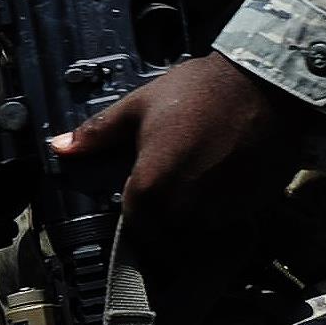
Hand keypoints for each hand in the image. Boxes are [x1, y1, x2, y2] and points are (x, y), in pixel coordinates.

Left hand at [45, 51, 302, 315]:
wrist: (267, 85)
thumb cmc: (200, 90)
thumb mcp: (139, 106)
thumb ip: (98, 134)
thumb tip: (57, 147)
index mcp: (149, 188)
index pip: (135, 228)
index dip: (139, 222)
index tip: (146, 215)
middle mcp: (181, 210)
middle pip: (167, 239)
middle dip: (168, 229)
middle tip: (178, 204)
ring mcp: (218, 215)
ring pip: (200, 239)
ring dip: (198, 227)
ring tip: (204, 197)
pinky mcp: (251, 211)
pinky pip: (231, 229)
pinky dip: (227, 220)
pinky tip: (229, 192)